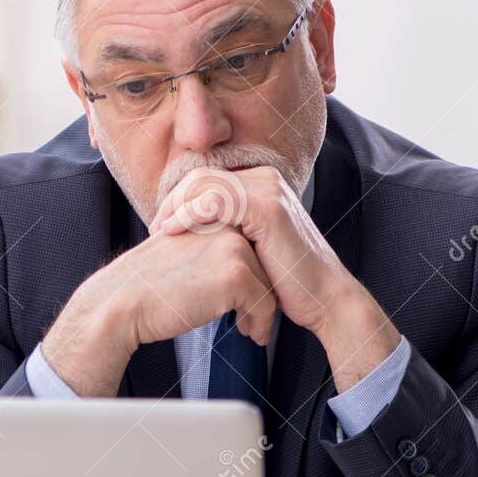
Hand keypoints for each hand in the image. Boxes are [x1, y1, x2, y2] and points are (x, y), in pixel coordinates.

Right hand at [40, 227, 276, 396]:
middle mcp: (226, 226)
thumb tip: (230, 270)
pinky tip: (251, 336)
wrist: (122, 302)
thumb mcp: (180, 252)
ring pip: (269, 285)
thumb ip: (207, 250)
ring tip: (251, 330)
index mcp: (211, 217)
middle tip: (251, 319)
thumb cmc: (145, 286)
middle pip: (263, 264)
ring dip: (264, 313)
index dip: (252, 275)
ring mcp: (234, 248)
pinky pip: (266, 304)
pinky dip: (262, 324)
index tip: (247, 301)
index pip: (249, 245)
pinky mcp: (236, 275)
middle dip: (260, 295)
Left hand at [149, 165, 399, 389]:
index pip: (207, 178)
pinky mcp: (267, 207)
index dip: (179, 199)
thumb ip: (226, 231)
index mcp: (261, 185)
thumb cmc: (286, 283)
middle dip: (173, 199)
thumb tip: (189, 231)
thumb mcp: (249, 249)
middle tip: (154, 228)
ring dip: (176, 206)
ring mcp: (268, 190)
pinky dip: (188, 213)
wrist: (323, 300)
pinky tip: (171, 231)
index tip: (161, 226)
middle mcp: (266, 179)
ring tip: (158, 231)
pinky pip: (215, 199)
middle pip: (202, 176)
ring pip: (205, 183)